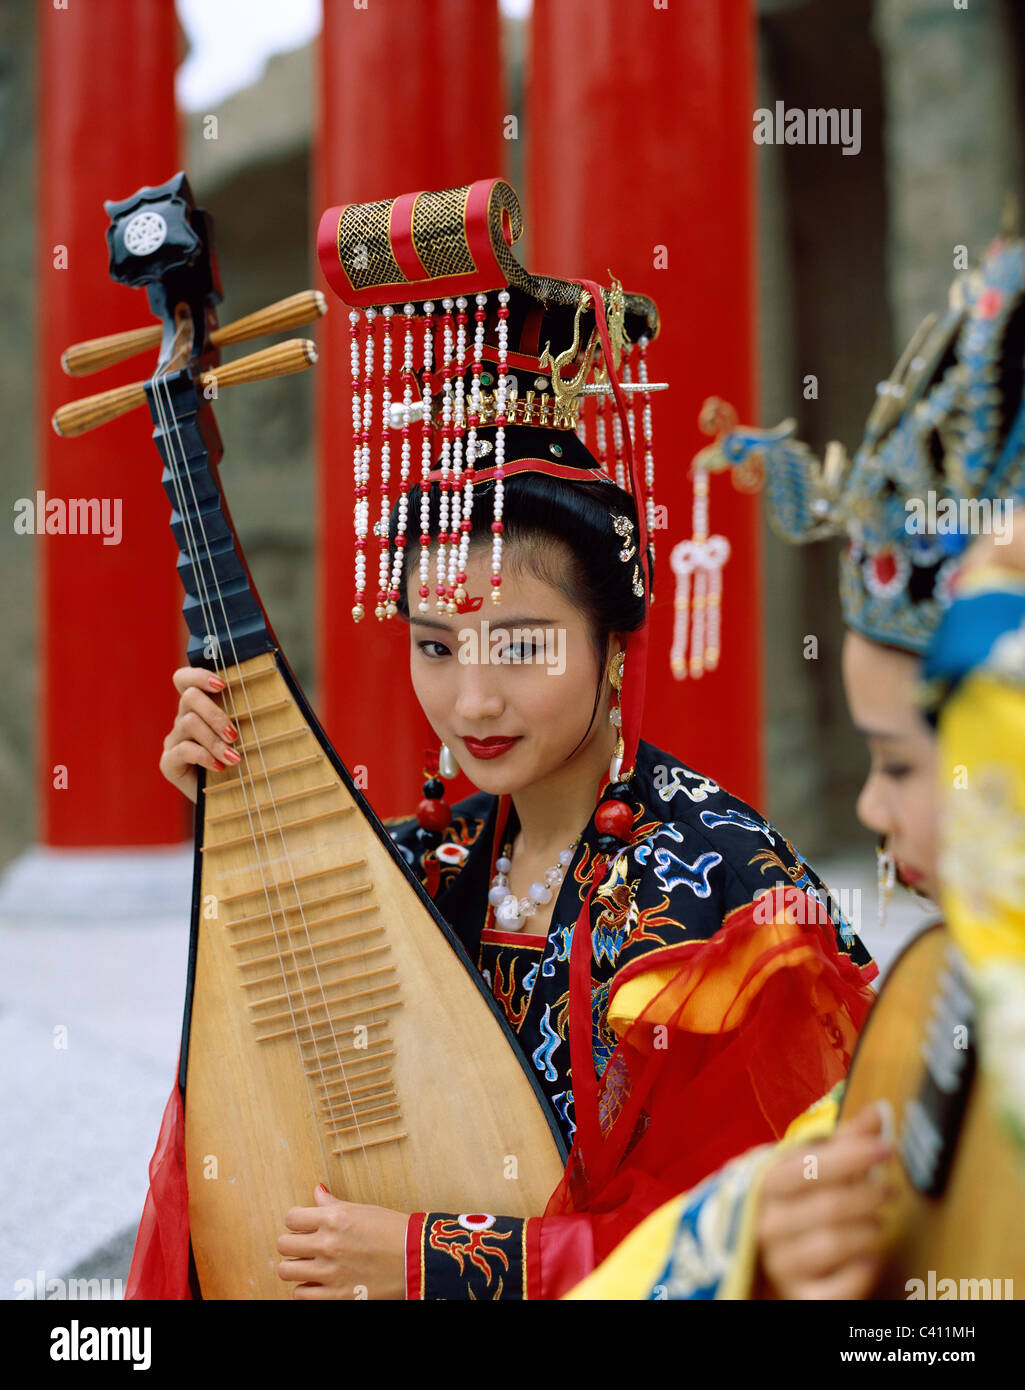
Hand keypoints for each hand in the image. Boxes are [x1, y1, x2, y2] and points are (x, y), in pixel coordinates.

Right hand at [158, 666, 240, 801]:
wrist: (231, 802)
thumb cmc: (242, 764)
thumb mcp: (247, 736)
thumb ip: (248, 715)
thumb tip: (272, 693)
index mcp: (199, 708)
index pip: (185, 680)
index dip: (198, 675)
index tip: (222, 684)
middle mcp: (183, 720)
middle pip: (188, 697)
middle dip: (215, 713)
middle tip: (234, 734)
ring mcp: (174, 741)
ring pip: (189, 723)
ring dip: (214, 740)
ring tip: (234, 757)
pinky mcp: (168, 762)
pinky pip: (183, 750)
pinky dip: (204, 757)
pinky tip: (220, 767)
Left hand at [276, 1185, 408, 1299]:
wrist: (416, 1260)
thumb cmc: (393, 1231)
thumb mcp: (363, 1210)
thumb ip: (333, 1204)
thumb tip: (317, 1191)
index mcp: (335, 1218)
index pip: (291, 1218)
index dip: (295, 1222)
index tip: (303, 1227)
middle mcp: (328, 1244)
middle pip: (284, 1245)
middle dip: (292, 1245)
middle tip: (304, 1247)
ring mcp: (330, 1272)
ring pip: (286, 1271)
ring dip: (295, 1267)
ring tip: (309, 1266)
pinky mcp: (336, 1296)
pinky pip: (300, 1295)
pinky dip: (305, 1289)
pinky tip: (318, 1282)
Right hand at [753, 1102, 892, 1299]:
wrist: (762, 1261)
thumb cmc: (794, 1206)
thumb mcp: (809, 1167)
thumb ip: (843, 1141)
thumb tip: (879, 1112)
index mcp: (765, 1184)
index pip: (808, 1166)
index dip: (850, 1156)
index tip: (885, 1149)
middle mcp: (766, 1224)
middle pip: (827, 1205)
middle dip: (868, 1195)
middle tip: (889, 1192)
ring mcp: (780, 1264)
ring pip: (834, 1244)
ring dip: (867, 1230)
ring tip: (877, 1222)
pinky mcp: (799, 1297)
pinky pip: (839, 1288)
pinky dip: (862, 1272)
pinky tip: (869, 1258)